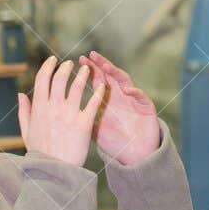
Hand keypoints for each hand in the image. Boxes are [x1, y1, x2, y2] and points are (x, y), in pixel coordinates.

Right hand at [17, 57, 104, 168]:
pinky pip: (93, 102)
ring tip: (87, 69)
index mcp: (39, 108)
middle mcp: (53, 108)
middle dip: (65, 67)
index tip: (53, 60)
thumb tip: (20, 94)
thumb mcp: (26, 132)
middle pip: (59, 78)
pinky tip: (102, 85)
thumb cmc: (40, 152)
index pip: (42, 79)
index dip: (48, 66)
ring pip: (77, 86)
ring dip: (83, 74)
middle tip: (71, 64)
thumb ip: (24, 111)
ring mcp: (68, 115)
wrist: (54, 171)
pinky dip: (98, 91)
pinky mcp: (84, 123)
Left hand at [78, 50, 159, 164]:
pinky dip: (136, 92)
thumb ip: (82, 117)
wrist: (136, 154)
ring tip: (107, 67)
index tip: (79, 60)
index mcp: (108, 99)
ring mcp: (134, 100)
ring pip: (125, 82)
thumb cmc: (115, 141)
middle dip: (102, 65)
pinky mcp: (146, 107)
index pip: (98, 80)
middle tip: (91, 55)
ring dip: (117, 74)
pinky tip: (129, 90)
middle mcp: (121, 96)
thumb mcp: (95, 129)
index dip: (89, 70)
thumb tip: (62, 111)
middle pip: (111, 76)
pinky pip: (141, 97)